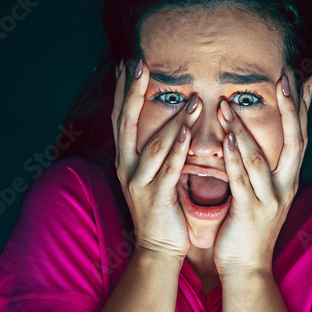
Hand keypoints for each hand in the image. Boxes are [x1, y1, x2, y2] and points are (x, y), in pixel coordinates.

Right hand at [112, 58, 200, 259]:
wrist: (158, 248)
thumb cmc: (162, 209)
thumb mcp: (154, 175)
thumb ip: (159, 150)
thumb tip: (170, 122)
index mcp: (125, 160)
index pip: (120, 117)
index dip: (123, 90)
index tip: (128, 63)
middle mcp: (127, 167)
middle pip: (125, 122)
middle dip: (132, 91)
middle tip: (139, 63)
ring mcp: (139, 182)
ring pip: (155, 143)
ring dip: (173, 119)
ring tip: (191, 97)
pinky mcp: (156, 196)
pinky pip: (168, 168)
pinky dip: (177, 148)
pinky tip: (186, 131)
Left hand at [212, 71, 309, 276]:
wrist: (246, 269)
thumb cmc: (248, 229)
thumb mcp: (260, 194)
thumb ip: (259, 168)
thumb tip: (252, 140)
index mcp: (289, 180)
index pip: (301, 135)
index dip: (302, 106)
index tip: (303, 77)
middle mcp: (286, 186)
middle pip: (294, 139)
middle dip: (289, 107)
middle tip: (284, 76)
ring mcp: (271, 200)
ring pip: (260, 157)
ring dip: (243, 128)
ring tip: (228, 103)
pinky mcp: (251, 212)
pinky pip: (243, 180)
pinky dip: (235, 158)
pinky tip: (227, 139)